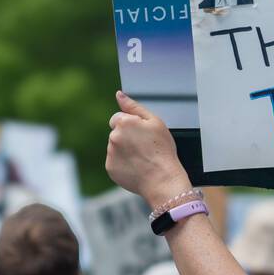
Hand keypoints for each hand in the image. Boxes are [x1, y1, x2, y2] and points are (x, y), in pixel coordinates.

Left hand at [105, 91, 189, 206]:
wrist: (162, 179)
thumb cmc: (163, 150)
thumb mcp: (155, 122)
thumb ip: (134, 107)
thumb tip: (119, 95)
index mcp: (124, 123)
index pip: (118, 118)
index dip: (132, 125)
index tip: (143, 134)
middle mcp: (113, 137)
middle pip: (117, 132)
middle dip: (127, 137)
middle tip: (145, 147)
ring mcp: (110, 153)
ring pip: (116, 147)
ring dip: (125, 150)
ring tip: (143, 158)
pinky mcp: (110, 168)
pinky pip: (115, 161)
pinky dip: (124, 163)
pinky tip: (137, 166)